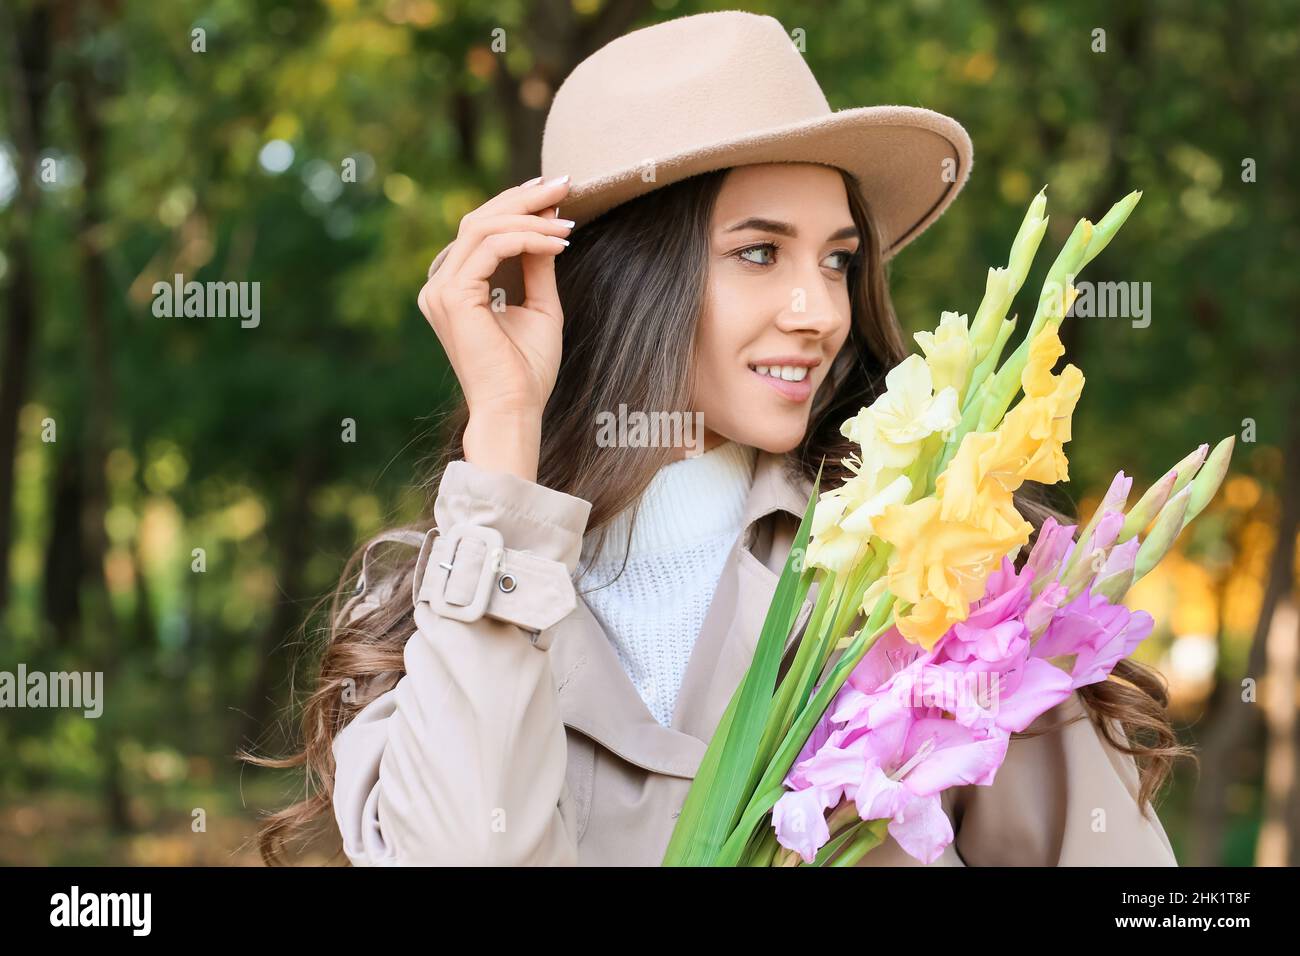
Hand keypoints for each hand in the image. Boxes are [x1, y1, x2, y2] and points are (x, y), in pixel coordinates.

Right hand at [419, 175, 573, 479]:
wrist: (515, 410)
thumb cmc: (527, 371)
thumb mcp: (540, 306)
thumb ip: (538, 265)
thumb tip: (549, 222)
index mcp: (454, 287)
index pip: (481, 230)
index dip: (518, 206)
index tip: (557, 195)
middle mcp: (440, 284)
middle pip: (479, 219)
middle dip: (524, 198)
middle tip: (565, 184)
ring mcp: (441, 289)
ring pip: (484, 227)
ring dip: (531, 217)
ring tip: (568, 220)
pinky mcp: (453, 296)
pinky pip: (492, 248)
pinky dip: (528, 238)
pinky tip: (559, 243)